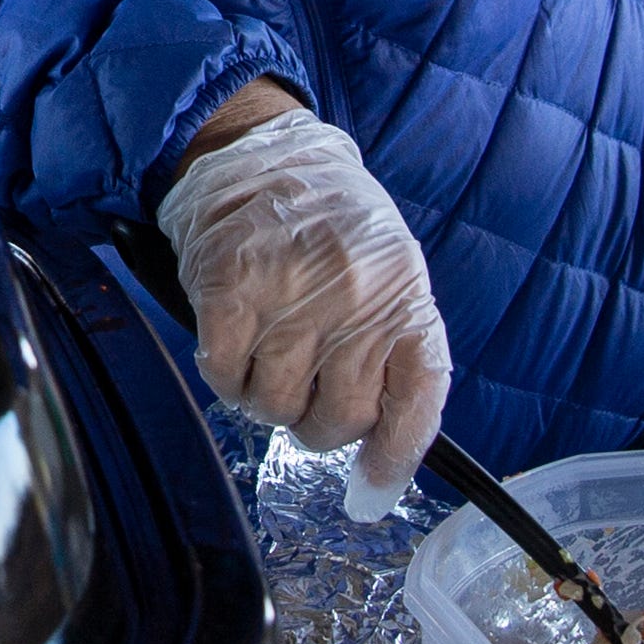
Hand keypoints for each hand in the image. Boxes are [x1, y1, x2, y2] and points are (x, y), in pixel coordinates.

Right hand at [156, 108, 452, 517]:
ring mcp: (292, 292)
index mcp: (404, 294)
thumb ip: (390, 355)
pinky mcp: (231, 288)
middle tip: (302, 386)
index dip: (397, 455)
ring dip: (263, 396)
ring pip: (274, 408)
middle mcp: (356, 295)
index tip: (373, 489)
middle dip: (315, 422)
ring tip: (266, 349)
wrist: (261, 154)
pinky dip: (224, 373)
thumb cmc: (326, 226)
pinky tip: (233, 337)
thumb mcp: (387, 274)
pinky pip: (224, 377)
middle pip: (338, 420)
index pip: (419, 397)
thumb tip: (378, 468)